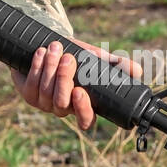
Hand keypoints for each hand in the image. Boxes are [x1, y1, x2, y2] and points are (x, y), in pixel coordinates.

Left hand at [10, 38, 142, 130]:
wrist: (48, 46)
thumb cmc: (76, 56)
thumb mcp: (96, 58)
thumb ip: (116, 64)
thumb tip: (137, 70)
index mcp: (81, 104)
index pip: (85, 121)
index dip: (82, 110)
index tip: (80, 92)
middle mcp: (63, 107)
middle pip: (61, 103)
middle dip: (64, 79)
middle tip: (69, 57)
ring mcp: (44, 103)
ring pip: (46, 92)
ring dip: (51, 68)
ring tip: (55, 48)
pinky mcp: (28, 93)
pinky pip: (32, 85)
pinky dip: (37, 66)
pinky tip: (42, 52)